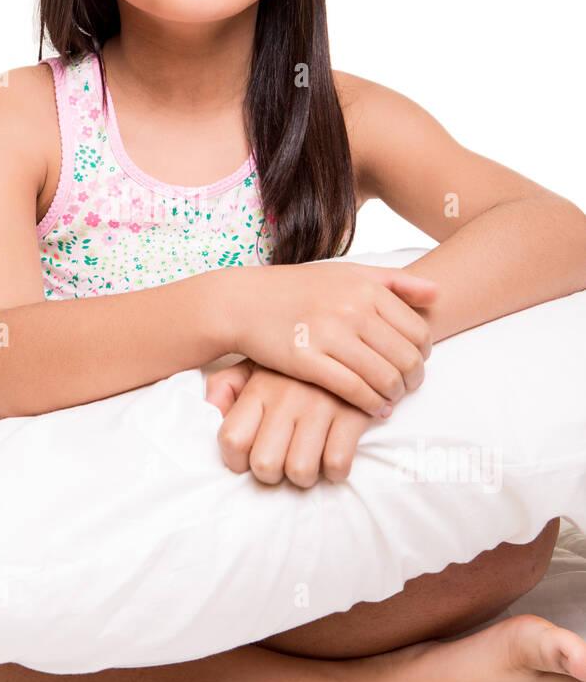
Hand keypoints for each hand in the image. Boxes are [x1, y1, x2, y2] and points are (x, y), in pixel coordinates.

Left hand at [204, 357, 383, 486]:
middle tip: (281, 464)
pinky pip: (338, 464)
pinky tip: (333, 455)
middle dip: (271, 475)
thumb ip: (226, 384)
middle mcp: (286, 398)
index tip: (247, 460)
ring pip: (300, 471)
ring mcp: (320, 406)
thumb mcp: (255, 362)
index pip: (231, 439)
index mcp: (259, 388)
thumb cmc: (296, 362)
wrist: (352, 335)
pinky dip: (335, 470)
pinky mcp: (353, 414)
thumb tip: (213, 410)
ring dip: (303, 477)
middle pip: (264, 464)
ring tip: (307, 461)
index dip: (235, 461)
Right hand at [221, 261, 436, 417]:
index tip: (416, 364)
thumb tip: (438, 291)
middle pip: (406, 357)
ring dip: (394, 394)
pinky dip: (371, 404)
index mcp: (366, 286)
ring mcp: (329, 334)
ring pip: (384, 377)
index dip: (424, 354)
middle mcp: (351, 308)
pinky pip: (354, 390)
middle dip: (413, 379)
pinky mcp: (307, 360)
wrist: (243, 302)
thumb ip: (394, 281)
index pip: (418, 330)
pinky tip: (373, 408)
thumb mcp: (347, 272)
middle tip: (408, 387)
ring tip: (390, 399)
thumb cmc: (297, 288)